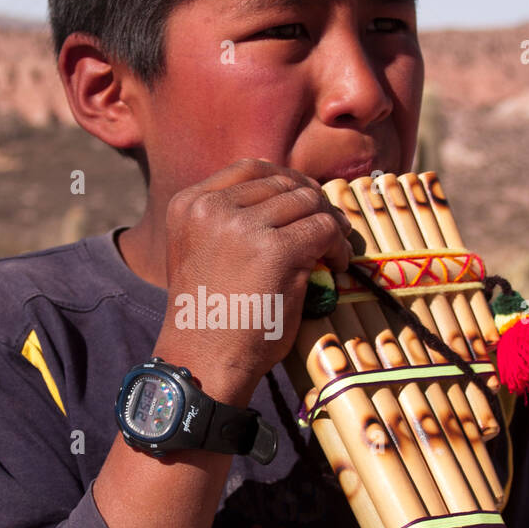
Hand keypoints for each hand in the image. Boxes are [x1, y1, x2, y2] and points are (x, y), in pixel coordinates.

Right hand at [160, 158, 353, 395]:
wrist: (204, 359)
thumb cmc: (210, 315)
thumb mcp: (205, 250)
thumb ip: (232, 219)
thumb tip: (293, 193)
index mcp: (190, 203)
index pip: (250, 168)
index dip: (286, 180)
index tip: (306, 200)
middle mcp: (212, 207)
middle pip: (282, 182)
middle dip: (312, 201)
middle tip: (330, 226)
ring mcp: (243, 226)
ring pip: (307, 202)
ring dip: (329, 223)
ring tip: (334, 248)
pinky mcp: (275, 250)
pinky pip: (324, 229)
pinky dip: (338, 244)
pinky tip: (336, 263)